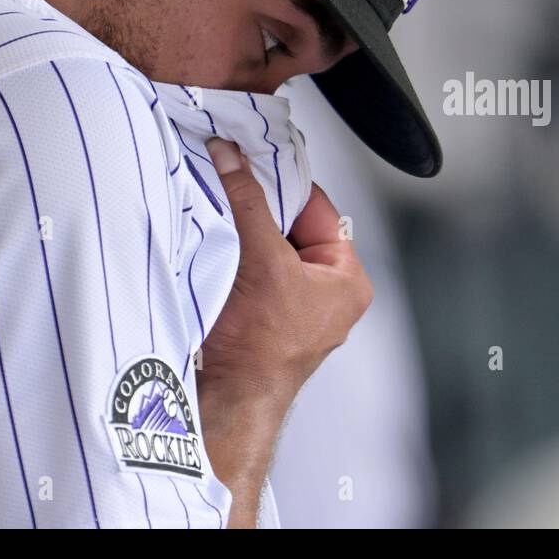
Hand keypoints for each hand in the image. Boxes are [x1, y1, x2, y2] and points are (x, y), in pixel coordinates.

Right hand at [196, 136, 372, 525]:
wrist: (227, 400)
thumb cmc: (261, 350)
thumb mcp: (261, 260)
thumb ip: (247, 203)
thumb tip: (232, 158)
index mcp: (347, 279)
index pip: (318, 209)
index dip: (285, 183)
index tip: (253, 158)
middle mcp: (326, 293)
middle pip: (289, 227)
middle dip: (258, 208)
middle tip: (229, 181)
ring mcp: (294, 307)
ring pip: (266, 248)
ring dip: (240, 232)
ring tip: (217, 210)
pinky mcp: (262, 317)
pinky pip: (249, 270)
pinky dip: (231, 255)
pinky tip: (211, 240)